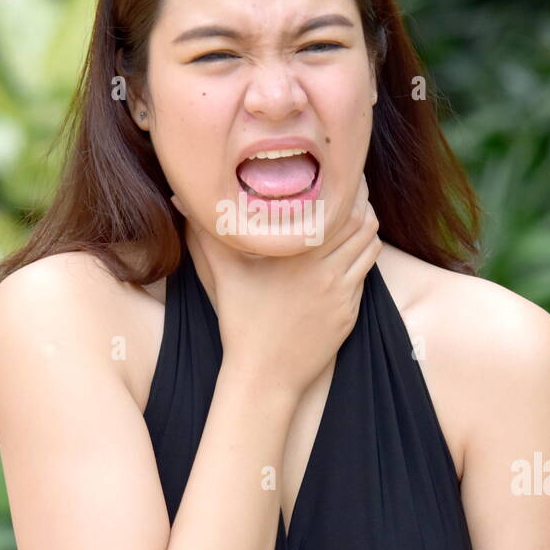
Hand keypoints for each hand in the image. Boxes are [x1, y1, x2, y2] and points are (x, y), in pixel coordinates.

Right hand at [173, 173, 380, 394]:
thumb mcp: (223, 272)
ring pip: (370, 247)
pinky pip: (365, 274)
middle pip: (363, 223)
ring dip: (366, 230)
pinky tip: (348, 251)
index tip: (341, 175)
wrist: (264, 375)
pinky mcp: (349, 312)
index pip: (339, 210)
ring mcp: (342, 293)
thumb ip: (205, 231)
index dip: (347, 188)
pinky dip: (361, 257)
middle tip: (352, 191)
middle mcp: (326, 272)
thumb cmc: (240, 321)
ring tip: (353, 218)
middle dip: (362, 203)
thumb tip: (179, 197)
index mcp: (298, 256)